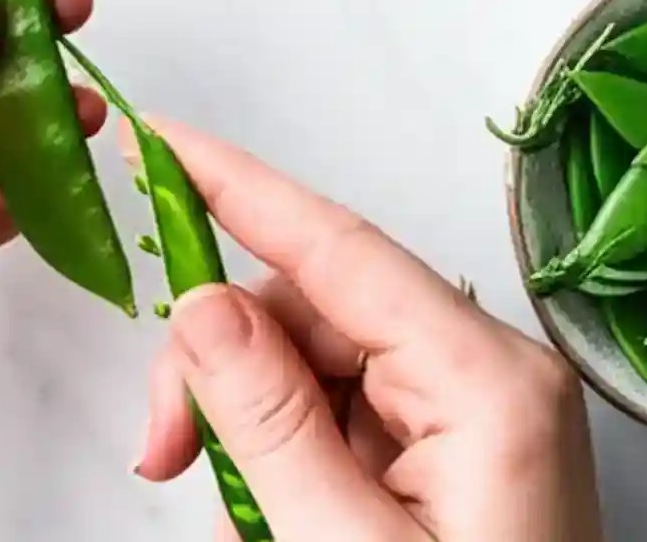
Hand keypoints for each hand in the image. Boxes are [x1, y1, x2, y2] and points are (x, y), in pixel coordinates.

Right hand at [128, 120, 602, 541]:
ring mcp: (462, 417)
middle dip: (220, 369)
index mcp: (485, 383)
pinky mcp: (441, 454)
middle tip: (161, 448)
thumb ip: (266, 421)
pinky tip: (269, 521)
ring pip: (308, 369)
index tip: (163, 142)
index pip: (336, 249)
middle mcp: (482, 379)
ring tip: (235, 520)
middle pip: (310, 314)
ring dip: (244, 430)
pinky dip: (277, 461)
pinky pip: (330, 419)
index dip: (240, 186)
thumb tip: (199, 306)